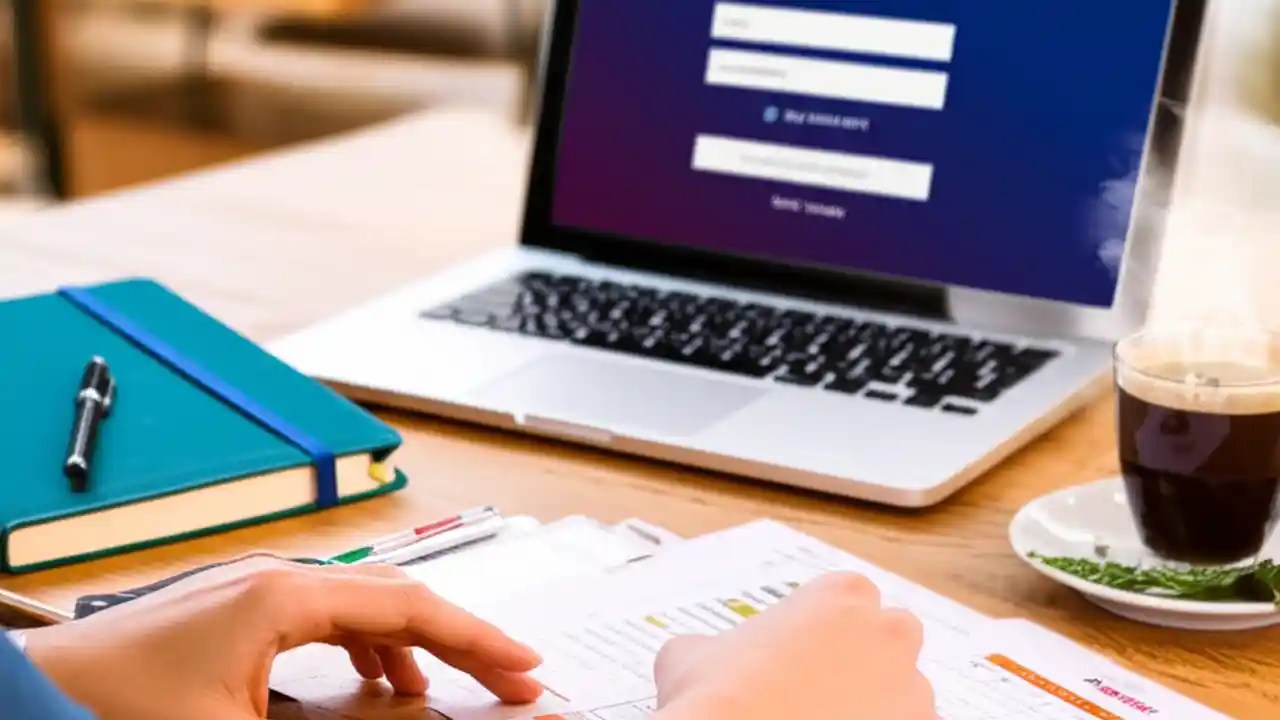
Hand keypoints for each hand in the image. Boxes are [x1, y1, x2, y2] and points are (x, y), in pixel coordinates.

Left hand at [23, 557, 542, 719]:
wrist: (33, 695)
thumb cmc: (117, 708)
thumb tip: (408, 717)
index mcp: (286, 595)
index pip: (412, 610)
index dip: (479, 640)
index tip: (526, 667)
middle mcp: (279, 579)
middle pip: (400, 600)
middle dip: (460, 640)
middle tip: (511, 678)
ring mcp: (258, 591)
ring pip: (367, 609)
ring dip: (415, 647)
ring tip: (446, 688)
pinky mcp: (239, 611)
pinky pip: (330, 619)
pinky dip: (369, 649)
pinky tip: (374, 680)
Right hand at [652, 573, 934, 719]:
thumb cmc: (721, 701)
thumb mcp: (691, 654)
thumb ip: (714, 645)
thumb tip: (701, 657)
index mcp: (842, 595)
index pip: (850, 597)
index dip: (825, 626)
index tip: (804, 652)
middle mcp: (889, 634)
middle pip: (892, 637)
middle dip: (868, 658)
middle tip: (823, 688)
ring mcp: (914, 691)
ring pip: (905, 692)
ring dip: (877, 704)